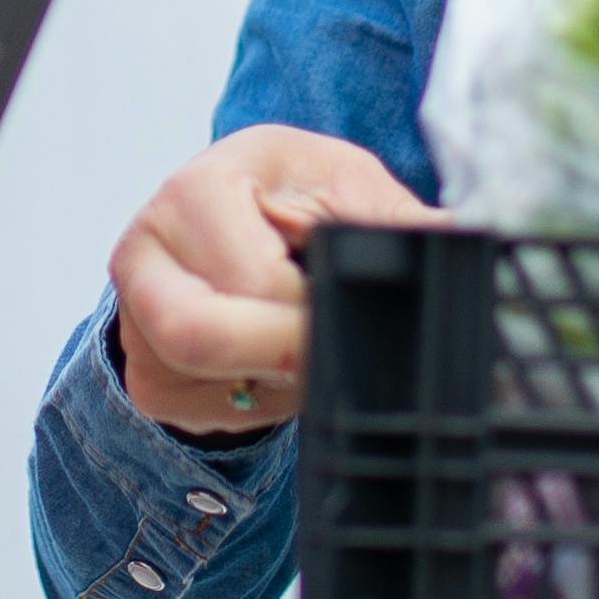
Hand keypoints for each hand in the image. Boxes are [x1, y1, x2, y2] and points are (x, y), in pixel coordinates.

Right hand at [111, 128, 437, 433]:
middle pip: (198, 338)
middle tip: (332, 352)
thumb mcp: (348, 185)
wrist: (229, 220)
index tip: (349, 312)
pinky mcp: (144, 375)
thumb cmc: (293, 194)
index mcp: (197, 190)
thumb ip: (398, 221)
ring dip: (276, 378)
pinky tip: (275, 361)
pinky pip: (206, 413)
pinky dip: (259, 398)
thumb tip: (465, 249)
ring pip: (210, 386)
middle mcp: (144, 251)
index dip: (310, 311)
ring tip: (305, 337)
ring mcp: (133, 320)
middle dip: (282, 358)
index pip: (251, 278)